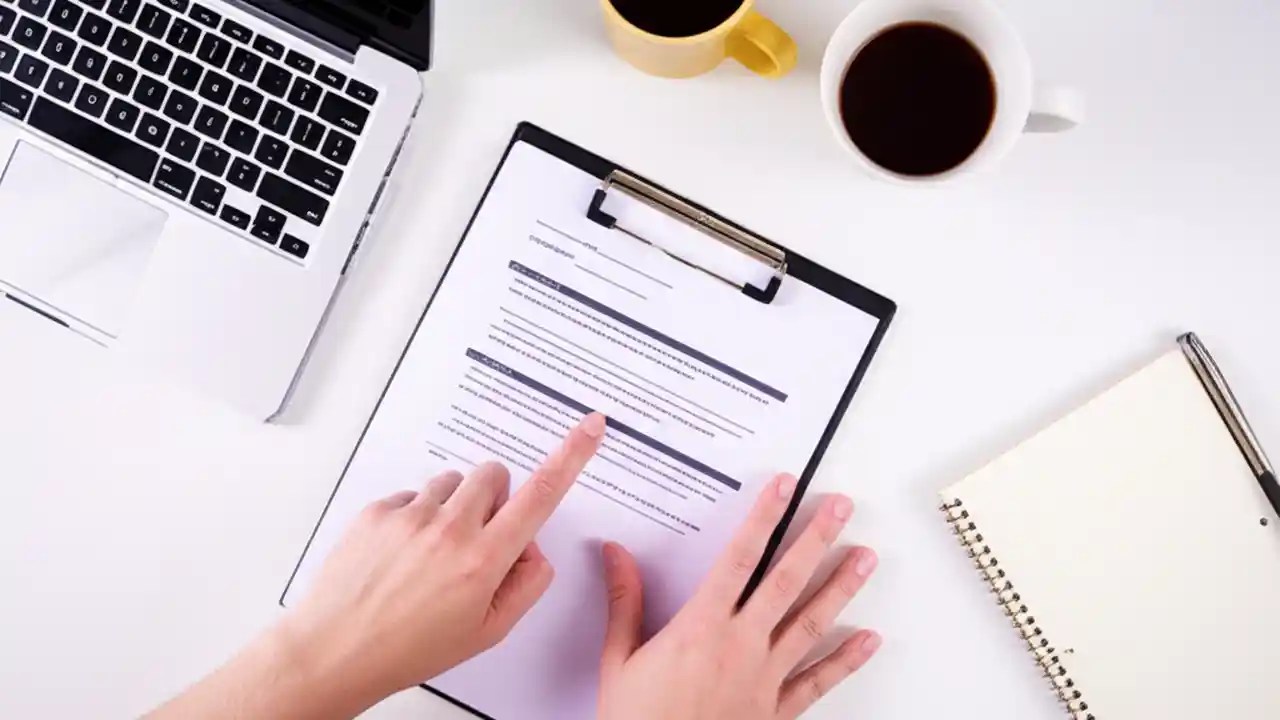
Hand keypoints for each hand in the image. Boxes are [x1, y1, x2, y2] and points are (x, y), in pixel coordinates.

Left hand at [277, 413, 606, 712]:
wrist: (336, 651)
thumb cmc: (408, 649)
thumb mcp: (486, 631)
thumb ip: (525, 585)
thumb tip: (532, 549)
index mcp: (483, 560)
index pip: (541, 494)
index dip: (571, 456)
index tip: (589, 428)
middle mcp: (449, 529)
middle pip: (493, 474)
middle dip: (495, 496)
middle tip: (480, 533)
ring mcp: (410, 516)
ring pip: (451, 482)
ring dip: (453, 505)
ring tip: (433, 549)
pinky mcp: (377, 511)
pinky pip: (411, 495)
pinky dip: (415, 516)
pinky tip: (403, 553)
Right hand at [598, 474, 879, 719]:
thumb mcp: (618, 661)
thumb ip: (625, 603)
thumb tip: (615, 555)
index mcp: (700, 628)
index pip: (739, 558)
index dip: (764, 518)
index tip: (783, 487)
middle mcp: (740, 647)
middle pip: (785, 581)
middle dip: (815, 539)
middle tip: (840, 508)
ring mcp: (763, 679)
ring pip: (810, 623)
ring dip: (841, 588)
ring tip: (865, 558)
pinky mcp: (775, 712)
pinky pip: (818, 682)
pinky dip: (846, 660)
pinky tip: (868, 641)